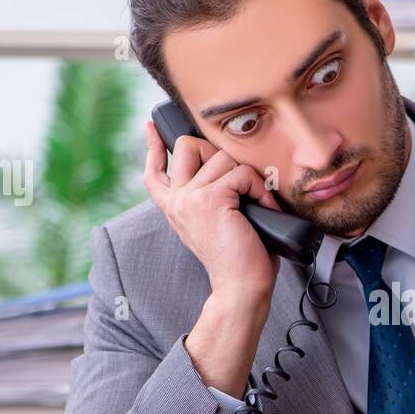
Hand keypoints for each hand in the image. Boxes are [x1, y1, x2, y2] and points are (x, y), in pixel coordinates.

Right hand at [142, 120, 281, 302]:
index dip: (153, 146)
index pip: (154, 170)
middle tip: (237, 181)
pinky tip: (263, 208)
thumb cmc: (237, 257)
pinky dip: (260, 190)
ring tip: (255, 203)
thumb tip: (222, 167)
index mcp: (174, 207)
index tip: (151, 127)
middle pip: (187, 146)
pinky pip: (242, 174)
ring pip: (221, 157)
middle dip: (218, 154)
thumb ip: (206, 197)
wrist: (240, 286)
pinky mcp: (211, 199)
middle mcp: (177, 201)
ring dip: (248, 178)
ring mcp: (190, 198)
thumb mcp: (213, 223)